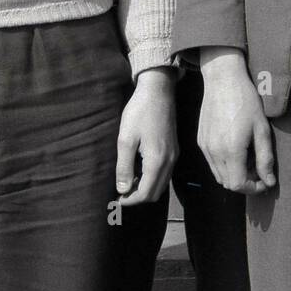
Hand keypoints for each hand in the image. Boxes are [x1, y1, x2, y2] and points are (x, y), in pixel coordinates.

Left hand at [115, 67, 177, 205]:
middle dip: (138, 197)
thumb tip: (123, 190)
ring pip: (162, 183)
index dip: (130, 200)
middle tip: (122, 192)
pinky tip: (139, 169)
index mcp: (157, 160)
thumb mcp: (126, 139)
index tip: (116, 199)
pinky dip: (153, 178)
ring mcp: (174, 154)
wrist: (158, 90)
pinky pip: (165, 172)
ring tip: (129, 181)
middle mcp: (169, 161)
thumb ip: (124, 167)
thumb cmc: (139, 112)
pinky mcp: (174, 148)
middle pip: (156, 192)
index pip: (146, 193)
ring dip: (146, 187)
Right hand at [198, 48, 275, 194]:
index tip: (265, 180)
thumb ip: (265, 158)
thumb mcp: (261, 128)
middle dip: (245, 182)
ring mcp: (205, 147)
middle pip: (228, 183)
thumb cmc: (246, 101)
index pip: (239, 185)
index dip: (254, 188)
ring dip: (234, 174)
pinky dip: (224, 165)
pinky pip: (212, 162)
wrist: (223, 80)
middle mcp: (214, 152)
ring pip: (219, 175)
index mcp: (230, 151)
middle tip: (260, 169)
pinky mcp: (201, 140)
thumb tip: (269, 181)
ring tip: (249, 158)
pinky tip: (236, 149)